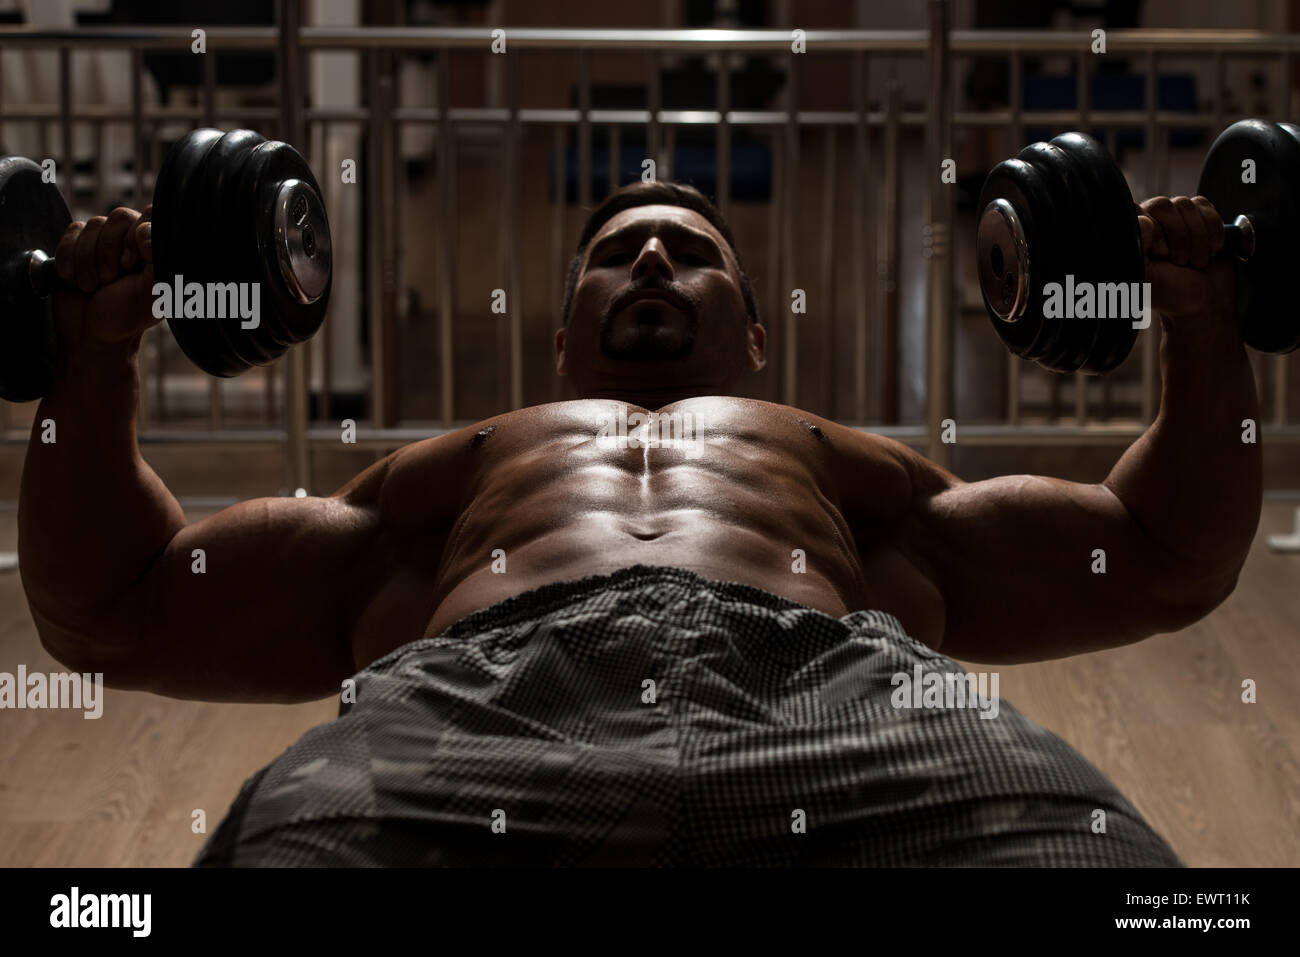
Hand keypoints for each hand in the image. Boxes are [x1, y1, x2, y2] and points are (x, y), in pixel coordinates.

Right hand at [51, 205, 159, 352]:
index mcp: (157, 249)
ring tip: (93, 286)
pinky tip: (74, 279)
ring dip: (89, 261)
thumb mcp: (151, 292)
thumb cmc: (126, 316)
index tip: (130, 266)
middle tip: (110, 281)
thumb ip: (157, 259)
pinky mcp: (78, 243)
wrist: (89, 334)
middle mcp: (133, 239)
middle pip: (120, 217)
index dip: (137, 237)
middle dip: (110, 253)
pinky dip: (69, 258)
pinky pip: (71, 232)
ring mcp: (105, 240)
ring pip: (94, 224)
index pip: (152, 215)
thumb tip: (146, 229)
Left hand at [1137, 195, 1235, 325]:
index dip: (1153, 231)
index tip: (1162, 254)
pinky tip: (1211, 249)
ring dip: (1196, 238)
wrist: (1204, 301)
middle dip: (1177, 236)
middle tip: (1181, 261)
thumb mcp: (1145, 278)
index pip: (1136, 211)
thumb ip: (1136, 250)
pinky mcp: (1201, 216)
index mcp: (1133, 236)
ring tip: (1194, 260)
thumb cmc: (1170, 292)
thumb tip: (1143, 221)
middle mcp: (1152, 221)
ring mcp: (1177, 217)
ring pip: (1185, 205)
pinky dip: (1212, 231)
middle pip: (1162, 205)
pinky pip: (1206, 207)